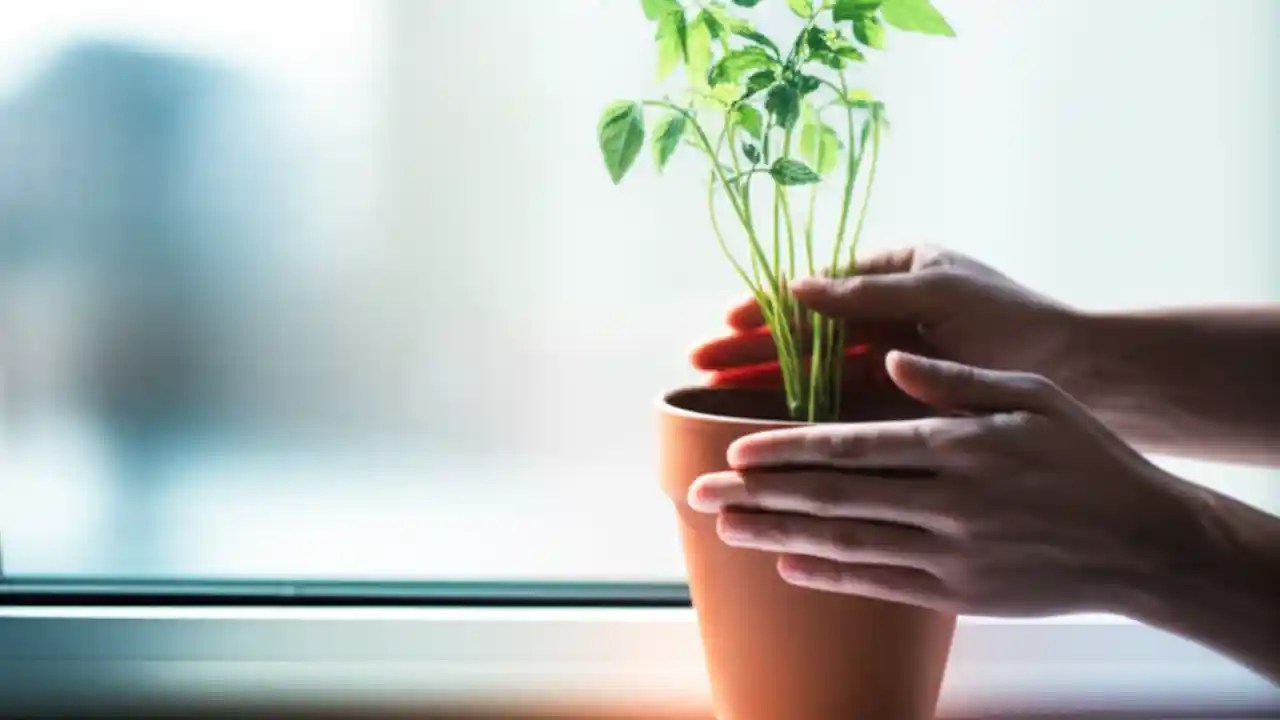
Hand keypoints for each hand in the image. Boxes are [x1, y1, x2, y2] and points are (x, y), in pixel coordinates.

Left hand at [687, 351, 1218, 617]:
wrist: (1144, 544)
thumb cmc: (1087, 457)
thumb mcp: (1032, 396)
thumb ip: (954, 380)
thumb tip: (887, 362)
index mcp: (959, 446)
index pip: (852, 446)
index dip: (787, 449)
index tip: (736, 447)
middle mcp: (948, 504)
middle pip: (833, 498)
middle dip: (759, 494)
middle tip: (701, 491)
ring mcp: (953, 555)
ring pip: (846, 544)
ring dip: (778, 536)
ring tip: (726, 527)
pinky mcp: (960, 594)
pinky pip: (880, 586)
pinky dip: (829, 576)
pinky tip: (789, 567)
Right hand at [690, 246, 1086, 399]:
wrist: (1086, 374)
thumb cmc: (1015, 320)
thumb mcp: (939, 293)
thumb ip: (867, 293)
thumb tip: (795, 288)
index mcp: (898, 273)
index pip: (818, 289)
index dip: (770, 308)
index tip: (726, 325)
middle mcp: (889, 317)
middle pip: (807, 334)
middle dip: (754, 350)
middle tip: (700, 366)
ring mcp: (895, 362)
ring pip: (818, 373)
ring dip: (769, 385)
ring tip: (717, 399)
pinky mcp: (906, 404)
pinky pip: (845, 406)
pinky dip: (806, 416)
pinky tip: (770, 428)